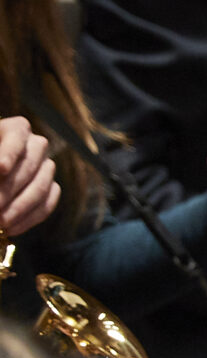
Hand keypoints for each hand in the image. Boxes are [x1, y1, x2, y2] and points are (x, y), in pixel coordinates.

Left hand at [0, 116, 57, 235]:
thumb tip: (0, 174)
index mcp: (14, 129)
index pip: (17, 136)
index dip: (10, 153)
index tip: (1, 168)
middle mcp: (35, 145)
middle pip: (31, 165)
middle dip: (8, 189)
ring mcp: (46, 167)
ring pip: (42, 186)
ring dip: (20, 207)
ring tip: (0, 222)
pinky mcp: (51, 188)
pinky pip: (48, 203)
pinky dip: (30, 218)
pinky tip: (11, 228)